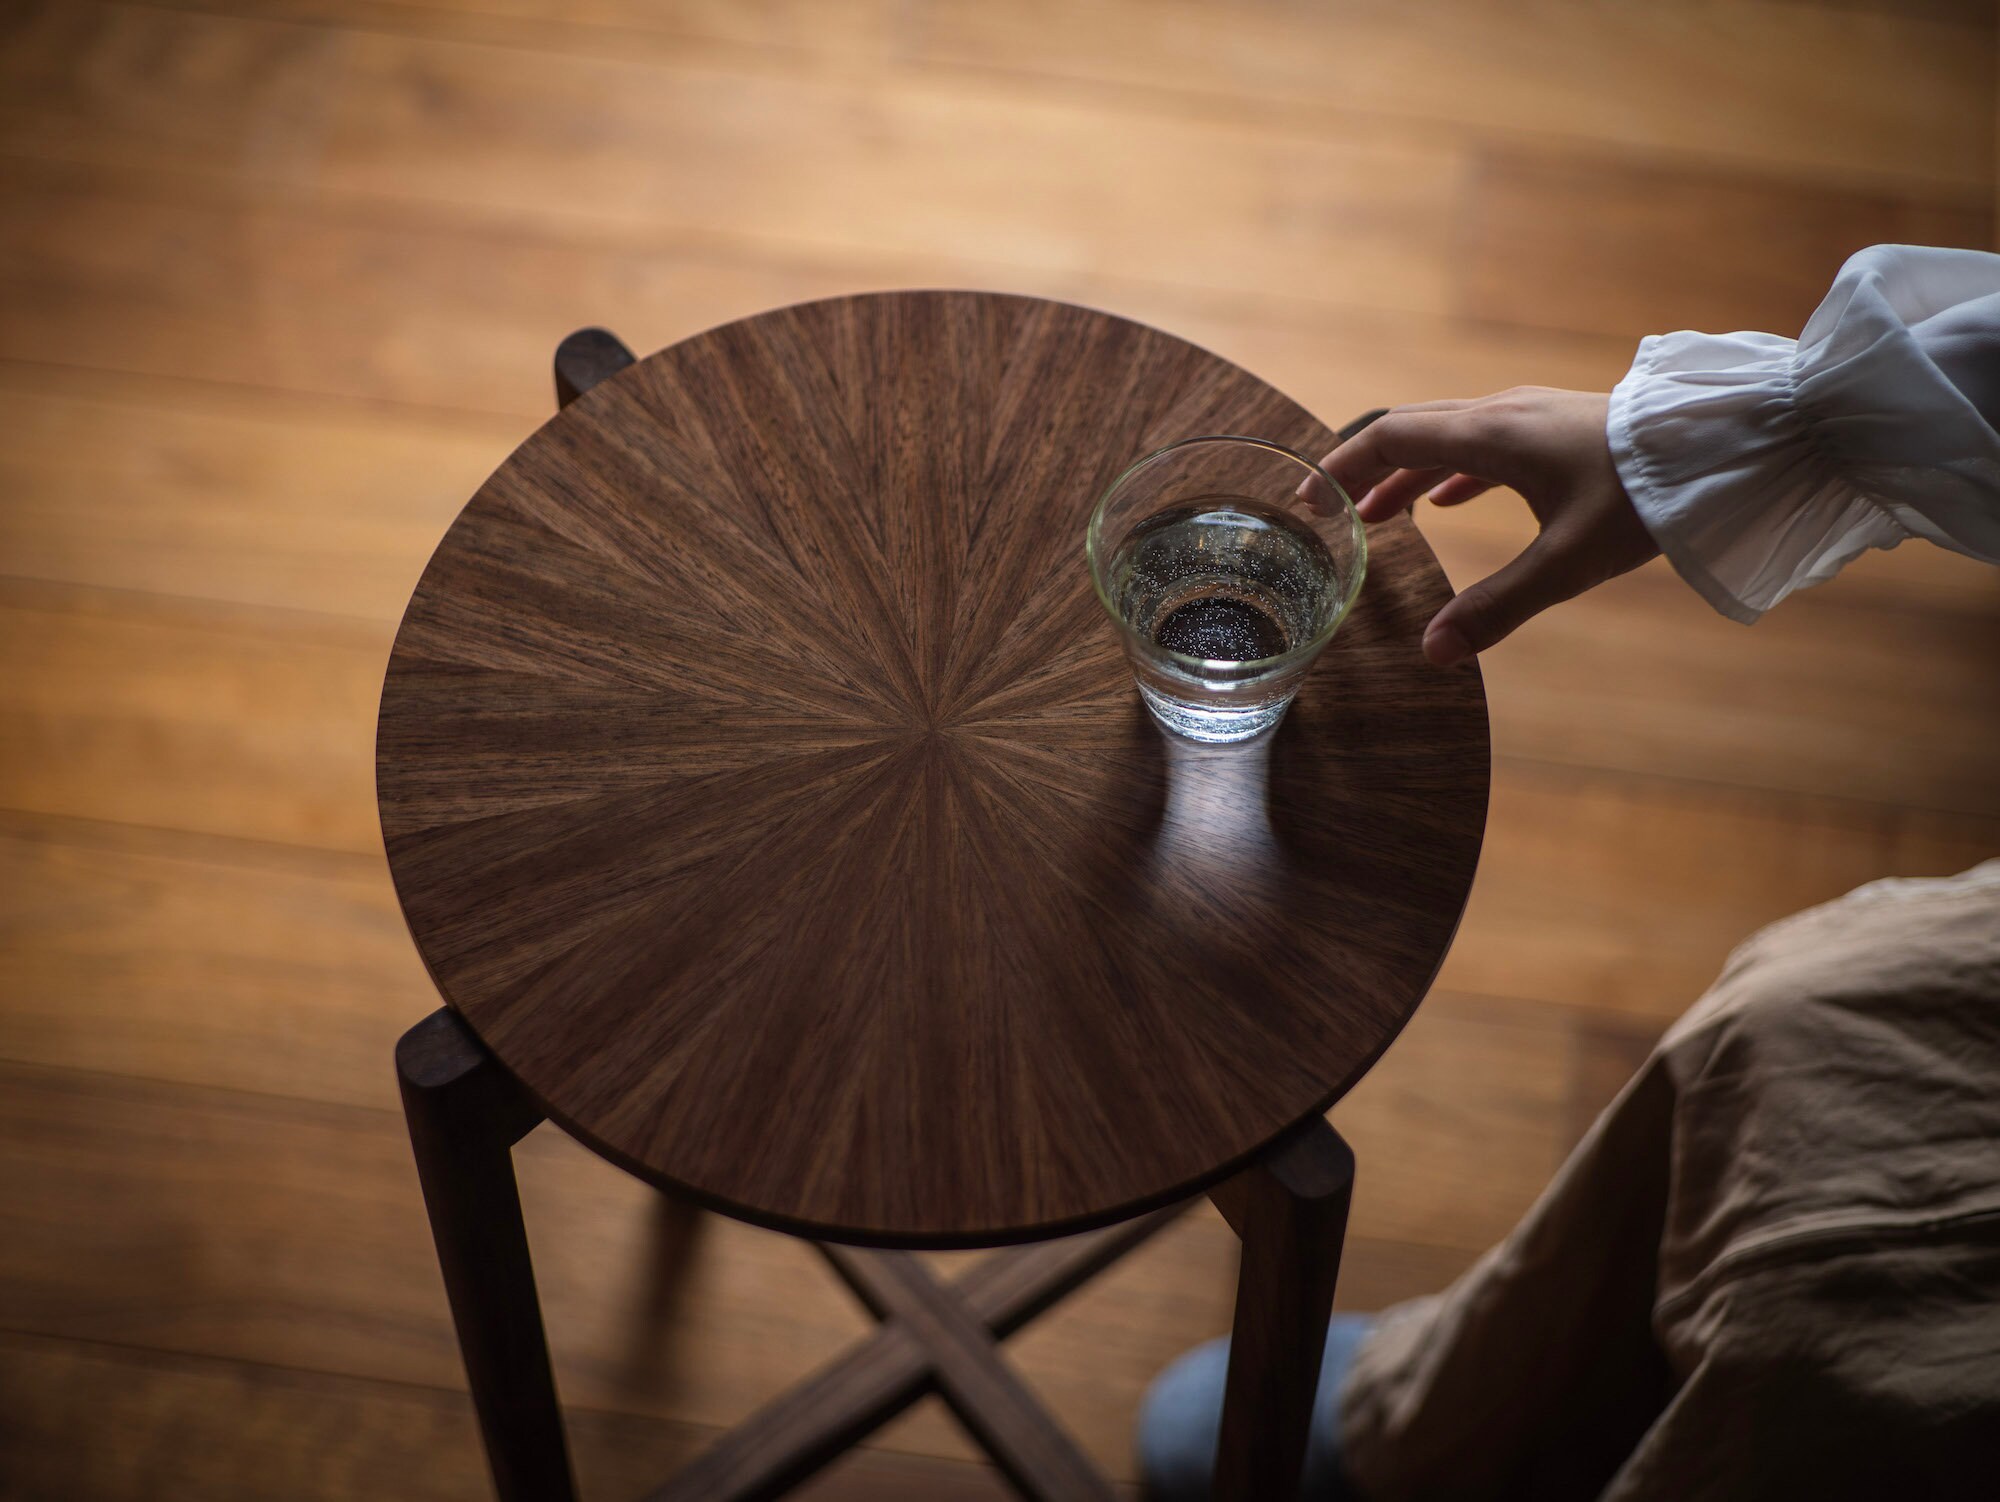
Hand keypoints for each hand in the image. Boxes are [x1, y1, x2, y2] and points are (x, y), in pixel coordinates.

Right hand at [1317, 388, 1657, 666]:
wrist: (1720, 447)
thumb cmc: (1643, 497)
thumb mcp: (1567, 563)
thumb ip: (1497, 607)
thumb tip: (1434, 653)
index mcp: (1490, 435)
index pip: (1391, 438)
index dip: (1343, 467)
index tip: (1309, 498)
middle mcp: (1502, 413)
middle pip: (1411, 429)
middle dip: (1365, 468)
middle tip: (1331, 507)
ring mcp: (1531, 414)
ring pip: (1448, 434)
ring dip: (1407, 472)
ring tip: (1382, 515)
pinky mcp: (1557, 426)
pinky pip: (1484, 440)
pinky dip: (1451, 468)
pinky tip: (1450, 498)